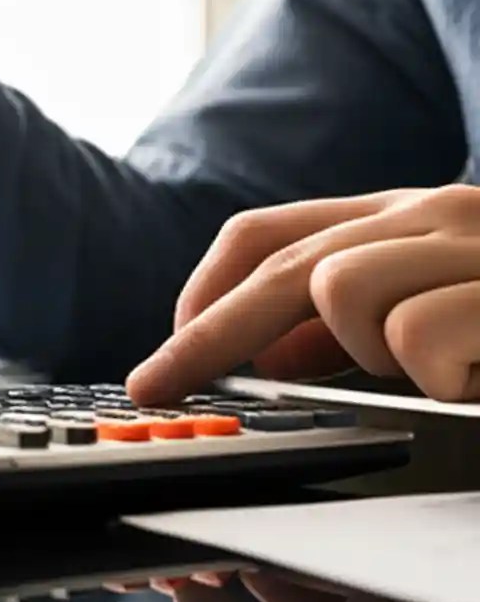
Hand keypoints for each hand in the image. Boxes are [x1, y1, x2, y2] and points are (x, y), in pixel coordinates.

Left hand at [127, 184, 479, 404]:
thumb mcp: (432, 313)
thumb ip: (345, 329)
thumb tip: (268, 355)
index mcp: (400, 217)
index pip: (264, 234)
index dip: (200, 295)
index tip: (165, 356)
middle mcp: (431, 212)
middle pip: (276, 267)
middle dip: (204, 339)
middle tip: (154, 388)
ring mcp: (469, 243)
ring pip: (339, 289)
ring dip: (372, 351)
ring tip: (443, 369)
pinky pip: (416, 334)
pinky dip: (438, 373)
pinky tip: (478, 373)